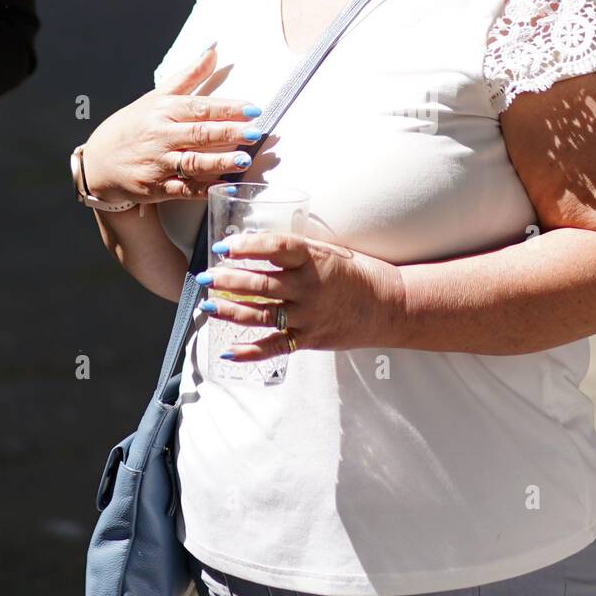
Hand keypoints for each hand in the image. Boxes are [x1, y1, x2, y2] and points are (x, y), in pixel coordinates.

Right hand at [83, 45, 264, 204]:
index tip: (253, 109)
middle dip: (228, 133)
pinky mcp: (156, 188)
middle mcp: (160, 136)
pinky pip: (184, 190)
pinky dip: (205, 190)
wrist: (98, 162)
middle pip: (198, 133)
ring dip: (220, 162)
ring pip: (192, 163)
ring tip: (244, 160)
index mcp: (163, 111)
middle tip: (255, 132)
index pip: (199, 107)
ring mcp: (158, 163)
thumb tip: (213, 48)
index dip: (227, 108)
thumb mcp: (157, 97)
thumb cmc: (134, 125)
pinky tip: (225, 188)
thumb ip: (189, 76)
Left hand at [194, 232, 406, 359]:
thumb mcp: (330, 251)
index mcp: (314, 259)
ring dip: (230, 311)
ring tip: (208, 305)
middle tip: (206, 277)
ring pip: (261, 315)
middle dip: (228, 281)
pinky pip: (275, 346)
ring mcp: (309, 316)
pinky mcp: (310, 339)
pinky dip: (250, 352)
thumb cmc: (356, 272)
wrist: (389, 305)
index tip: (224, 246)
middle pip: (260, 284)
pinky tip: (228, 351)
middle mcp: (309, 288)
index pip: (275, 248)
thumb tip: (256, 243)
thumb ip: (296, 250)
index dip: (247, 246)